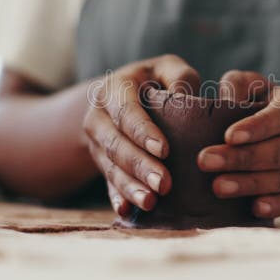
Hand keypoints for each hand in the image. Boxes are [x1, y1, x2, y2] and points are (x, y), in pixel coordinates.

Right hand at [83, 55, 200, 216]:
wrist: (123, 94)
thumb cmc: (157, 80)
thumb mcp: (167, 68)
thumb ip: (179, 77)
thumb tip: (184, 98)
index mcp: (114, 88)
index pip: (126, 112)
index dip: (143, 132)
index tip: (164, 150)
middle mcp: (98, 116)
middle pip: (115, 144)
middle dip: (139, 166)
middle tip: (164, 184)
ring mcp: (96, 142)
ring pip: (109, 166)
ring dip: (129, 186)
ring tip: (150, 202)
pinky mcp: (101, 162)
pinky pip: (106, 182)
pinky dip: (117, 197)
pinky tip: (126, 212)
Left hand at [197, 71, 279, 218]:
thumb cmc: (260, 102)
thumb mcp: (252, 85)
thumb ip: (238, 85)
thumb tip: (225, 99)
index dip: (256, 128)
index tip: (228, 136)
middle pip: (278, 151)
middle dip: (241, 159)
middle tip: (205, 161)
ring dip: (249, 184)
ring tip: (217, 187)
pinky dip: (274, 206)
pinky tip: (254, 209)